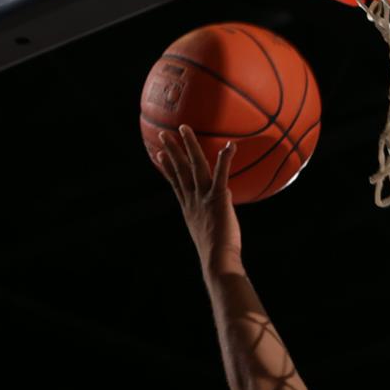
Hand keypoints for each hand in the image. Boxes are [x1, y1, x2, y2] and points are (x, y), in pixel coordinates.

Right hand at [151, 125, 241, 271]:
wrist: (217, 260)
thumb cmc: (217, 255)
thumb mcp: (209, 233)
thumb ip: (214, 216)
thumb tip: (224, 203)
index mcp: (188, 208)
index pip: (175, 183)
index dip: (167, 168)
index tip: (160, 155)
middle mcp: (192, 200)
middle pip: (180, 170)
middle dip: (172, 151)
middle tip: (164, 135)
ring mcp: (203, 198)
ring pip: (195, 166)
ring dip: (189, 146)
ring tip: (184, 128)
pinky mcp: (218, 199)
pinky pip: (221, 175)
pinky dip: (225, 160)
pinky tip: (230, 146)